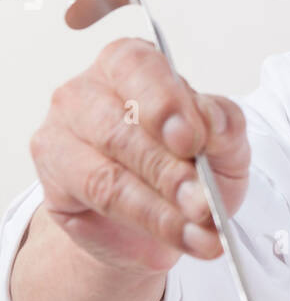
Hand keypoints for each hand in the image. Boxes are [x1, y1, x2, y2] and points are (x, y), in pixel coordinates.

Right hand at [29, 38, 249, 271]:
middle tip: (203, 201)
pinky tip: (181, 236)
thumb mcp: (224, 146)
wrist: (160, 220)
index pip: (138, 68)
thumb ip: (225, 128)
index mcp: (132, 64)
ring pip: (108, 174)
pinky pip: (99, 203)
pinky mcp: (54, 178)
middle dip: (169, 170)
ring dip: (161, 207)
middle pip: (121, 127)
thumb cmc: (188, 168)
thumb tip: (214, 124)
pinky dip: (149, 223)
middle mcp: (88, 91)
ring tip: (200, 226)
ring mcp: (62, 132)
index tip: (191, 140)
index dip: (165, 104)